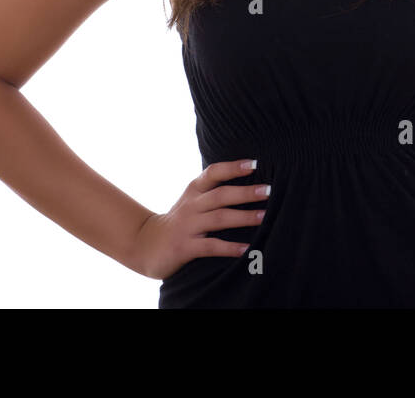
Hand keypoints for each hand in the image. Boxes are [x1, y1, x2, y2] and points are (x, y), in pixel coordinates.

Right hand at [132, 159, 268, 279]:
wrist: (146, 245)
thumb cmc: (180, 221)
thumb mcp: (193, 201)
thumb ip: (215, 192)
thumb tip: (253, 184)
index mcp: (194, 191)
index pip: (213, 173)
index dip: (233, 167)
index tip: (255, 164)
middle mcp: (191, 206)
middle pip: (220, 195)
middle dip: (245, 192)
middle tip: (269, 190)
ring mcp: (187, 226)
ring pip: (218, 218)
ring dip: (243, 217)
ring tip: (265, 217)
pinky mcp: (184, 247)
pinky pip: (210, 246)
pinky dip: (229, 248)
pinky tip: (246, 249)